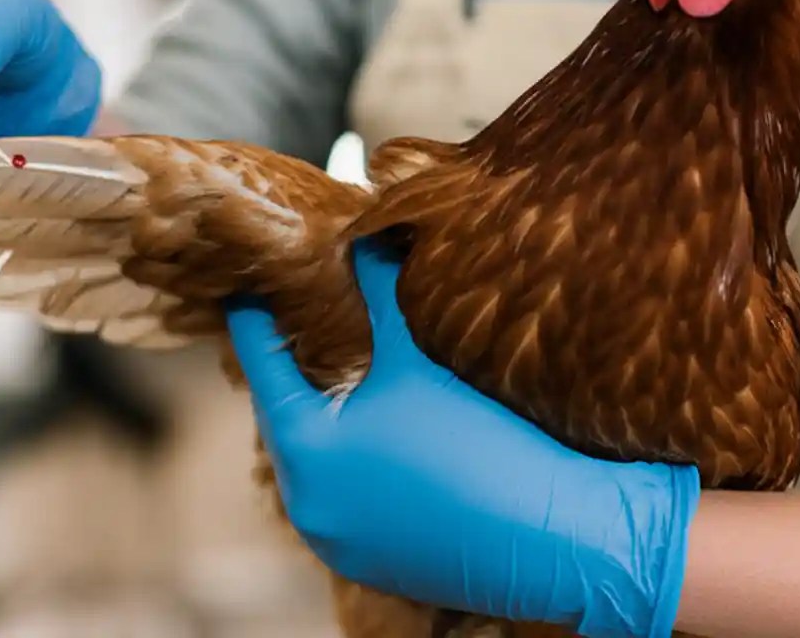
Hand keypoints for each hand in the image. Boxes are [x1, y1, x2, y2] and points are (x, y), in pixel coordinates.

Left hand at [225, 243, 700, 637]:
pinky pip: (339, 497)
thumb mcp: (417, 360)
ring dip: (317, 421)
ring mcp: (336, 541)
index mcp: (307, 452)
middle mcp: (308, 504)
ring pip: (311, 463)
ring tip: (323, 376)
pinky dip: (344, 463)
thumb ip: (380, 295)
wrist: (557, 539)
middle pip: (284, 420)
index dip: (254, 324)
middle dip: (288, 374)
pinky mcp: (369, 561)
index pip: (265, 371)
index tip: (243, 290)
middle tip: (284, 327)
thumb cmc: (482, 444)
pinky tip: (366, 436)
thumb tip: (364, 238)